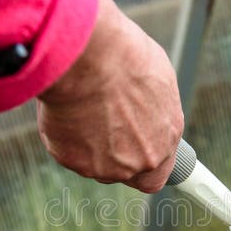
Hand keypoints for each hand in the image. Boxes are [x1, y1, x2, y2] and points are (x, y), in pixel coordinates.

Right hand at [37, 0, 183, 192]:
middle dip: (112, 152)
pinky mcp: (71, 159)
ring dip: (88, 143)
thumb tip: (145, 111)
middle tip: (101, 120)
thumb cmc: (126, 56)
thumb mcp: (157, 80)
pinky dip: (64, 134)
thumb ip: (153, 111)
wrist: (89, 54)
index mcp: (166, 140)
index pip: (155, 176)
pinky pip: (66, 151)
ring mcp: (105, 165)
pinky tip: (68, 107)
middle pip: (122, 172)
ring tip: (85, 107)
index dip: (141, 166)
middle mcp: (140, 161)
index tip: (131, 152)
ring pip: (92, 163)